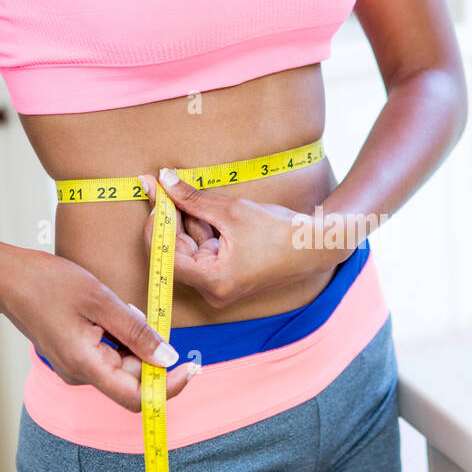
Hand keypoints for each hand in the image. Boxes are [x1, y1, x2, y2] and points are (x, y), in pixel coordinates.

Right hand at [0, 247, 196, 410]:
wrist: (6, 277)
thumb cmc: (48, 284)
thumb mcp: (102, 301)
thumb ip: (137, 333)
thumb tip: (168, 359)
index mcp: (85, 366)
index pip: (137, 398)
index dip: (168, 387)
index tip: (191, 368)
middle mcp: (80, 374)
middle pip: (132, 378)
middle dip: (148, 351)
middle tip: (143, 315)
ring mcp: (76, 366)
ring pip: (121, 363)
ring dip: (132, 339)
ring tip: (116, 308)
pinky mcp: (75, 355)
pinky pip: (108, 353)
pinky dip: (118, 335)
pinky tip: (108, 311)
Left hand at [139, 170, 343, 308]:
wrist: (315, 246)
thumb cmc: (280, 231)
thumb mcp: (232, 211)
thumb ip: (193, 198)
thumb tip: (162, 180)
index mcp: (213, 281)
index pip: (166, 256)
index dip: (157, 225)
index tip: (157, 196)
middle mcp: (212, 291)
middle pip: (174, 253)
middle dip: (169, 219)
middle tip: (163, 187)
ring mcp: (218, 285)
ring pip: (188, 250)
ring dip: (184, 221)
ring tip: (183, 192)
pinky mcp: (224, 276)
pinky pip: (203, 251)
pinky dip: (200, 229)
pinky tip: (201, 207)